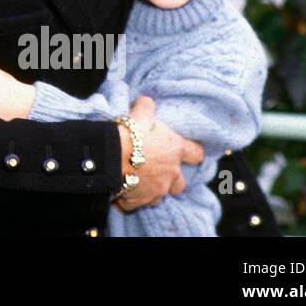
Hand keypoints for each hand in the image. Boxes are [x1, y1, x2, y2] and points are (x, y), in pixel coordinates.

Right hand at [113, 95, 203, 211]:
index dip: (192, 152)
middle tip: (157, 168)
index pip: (196, 153)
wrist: (109, 157)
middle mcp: (171, 173)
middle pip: (180, 183)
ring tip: (137, 179)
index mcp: (174, 150)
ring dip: (152, 188)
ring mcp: (156, 190)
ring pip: (160, 195)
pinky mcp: (139, 202)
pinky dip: (131, 197)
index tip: (188, 151)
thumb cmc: (129, 134)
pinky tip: (121, 189)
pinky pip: (137, 202)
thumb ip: (147, 107)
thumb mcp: (140, 112)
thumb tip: (147, 103)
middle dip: (171, 178)